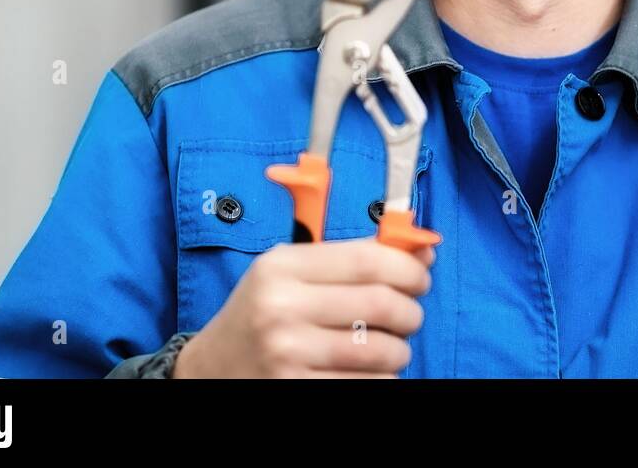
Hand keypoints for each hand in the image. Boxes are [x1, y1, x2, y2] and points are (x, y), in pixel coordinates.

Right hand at [172, 238, 433, 377]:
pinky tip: (369, 370)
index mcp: (281, 268)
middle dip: (411, 311)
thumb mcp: (293, 271)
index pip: (367, 260)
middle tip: (410, 315)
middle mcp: (281, 308)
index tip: (421, 276)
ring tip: (390, 346)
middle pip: (381, 304)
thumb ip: (355, 255)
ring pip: (382, 350)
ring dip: (400, 349)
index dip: (408, 268)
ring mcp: (288, 354)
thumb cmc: (264, 312)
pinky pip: (371, 384)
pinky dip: (384, 377)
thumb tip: (425, 248)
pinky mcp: (297, 389)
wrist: (211, 368)